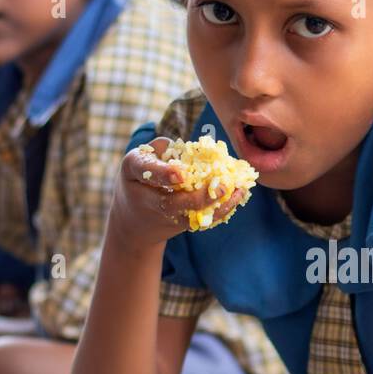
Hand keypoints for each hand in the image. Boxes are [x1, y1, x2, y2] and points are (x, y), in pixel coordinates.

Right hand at [109, 138, 248, 250]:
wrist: (135, 221)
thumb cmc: (141, 177)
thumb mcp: (143, 157)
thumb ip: (164, 149)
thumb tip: (192, 149)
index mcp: (133, 173)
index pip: (147, 171)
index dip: (164, 174)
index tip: (182, 175)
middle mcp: (149, 199)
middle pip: (173, 203)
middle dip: (199, 198)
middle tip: (222, 187)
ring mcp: (166, 216)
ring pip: (192, 216)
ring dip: (218, 205)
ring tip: (238, 190)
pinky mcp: (181, 225)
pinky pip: (202, 220)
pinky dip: (221, 210)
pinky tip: (238, 196)